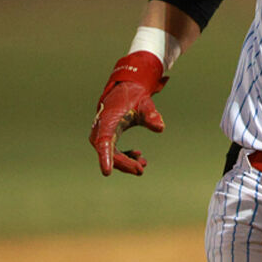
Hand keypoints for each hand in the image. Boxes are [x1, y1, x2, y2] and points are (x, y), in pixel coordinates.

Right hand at [89, 51, 167, 175]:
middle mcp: (100, 129)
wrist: (127, 89)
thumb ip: (151, 115)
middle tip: (141, 169)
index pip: (104, 142)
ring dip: (126, 161)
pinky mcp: (107, 135)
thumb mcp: (145, 103)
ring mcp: (102, 133)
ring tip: (143, 164)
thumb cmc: (135, 96)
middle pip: (109, 152)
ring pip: (111, 153)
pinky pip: (113, 150)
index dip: (106, 157)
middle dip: (124, 163)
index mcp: (107, 120)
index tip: (107, 172)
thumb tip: (160, 127)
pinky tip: (138, 154)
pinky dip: (125, 155)